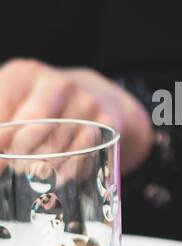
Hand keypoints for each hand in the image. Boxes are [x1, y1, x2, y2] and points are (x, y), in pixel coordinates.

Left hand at [0, 59, 152, 172]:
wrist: (95, 95)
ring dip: (41, 166)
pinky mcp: (107, 124)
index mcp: (26, 74)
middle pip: (33, 129)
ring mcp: (87, 103)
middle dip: (19, 153)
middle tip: (15, 164)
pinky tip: (57, 171)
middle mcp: (59, 84)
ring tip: (33, 167)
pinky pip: (81, 157)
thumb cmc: (40, 102)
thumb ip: (0, 120)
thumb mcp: (12, 100)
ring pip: (58, 148)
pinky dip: (65, 171)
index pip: (3, 110)